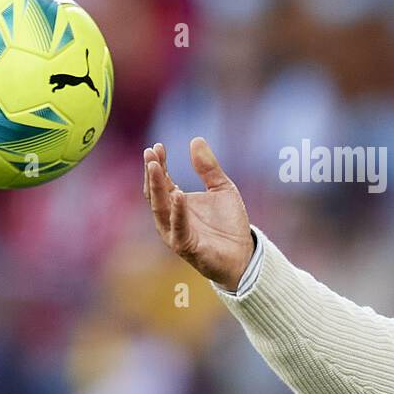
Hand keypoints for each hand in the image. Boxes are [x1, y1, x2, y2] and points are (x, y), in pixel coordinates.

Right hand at [143, 138, 253, 291]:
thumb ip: (208, 168)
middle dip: (152, 173)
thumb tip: (195, 139)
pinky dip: (177, 212)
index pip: (161, 181)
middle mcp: (170, 218)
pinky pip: (178, 228)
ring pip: (160, 209)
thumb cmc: (229, 224)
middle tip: (150, 153)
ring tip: (155, 167)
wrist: (243, 254)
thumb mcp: (222, 188)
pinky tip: (178, 194)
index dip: (158, 163)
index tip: (158, 146)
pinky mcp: (186, 246)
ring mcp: (175, 233)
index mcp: (176, 203)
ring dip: (156, 188)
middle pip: (154, 193)